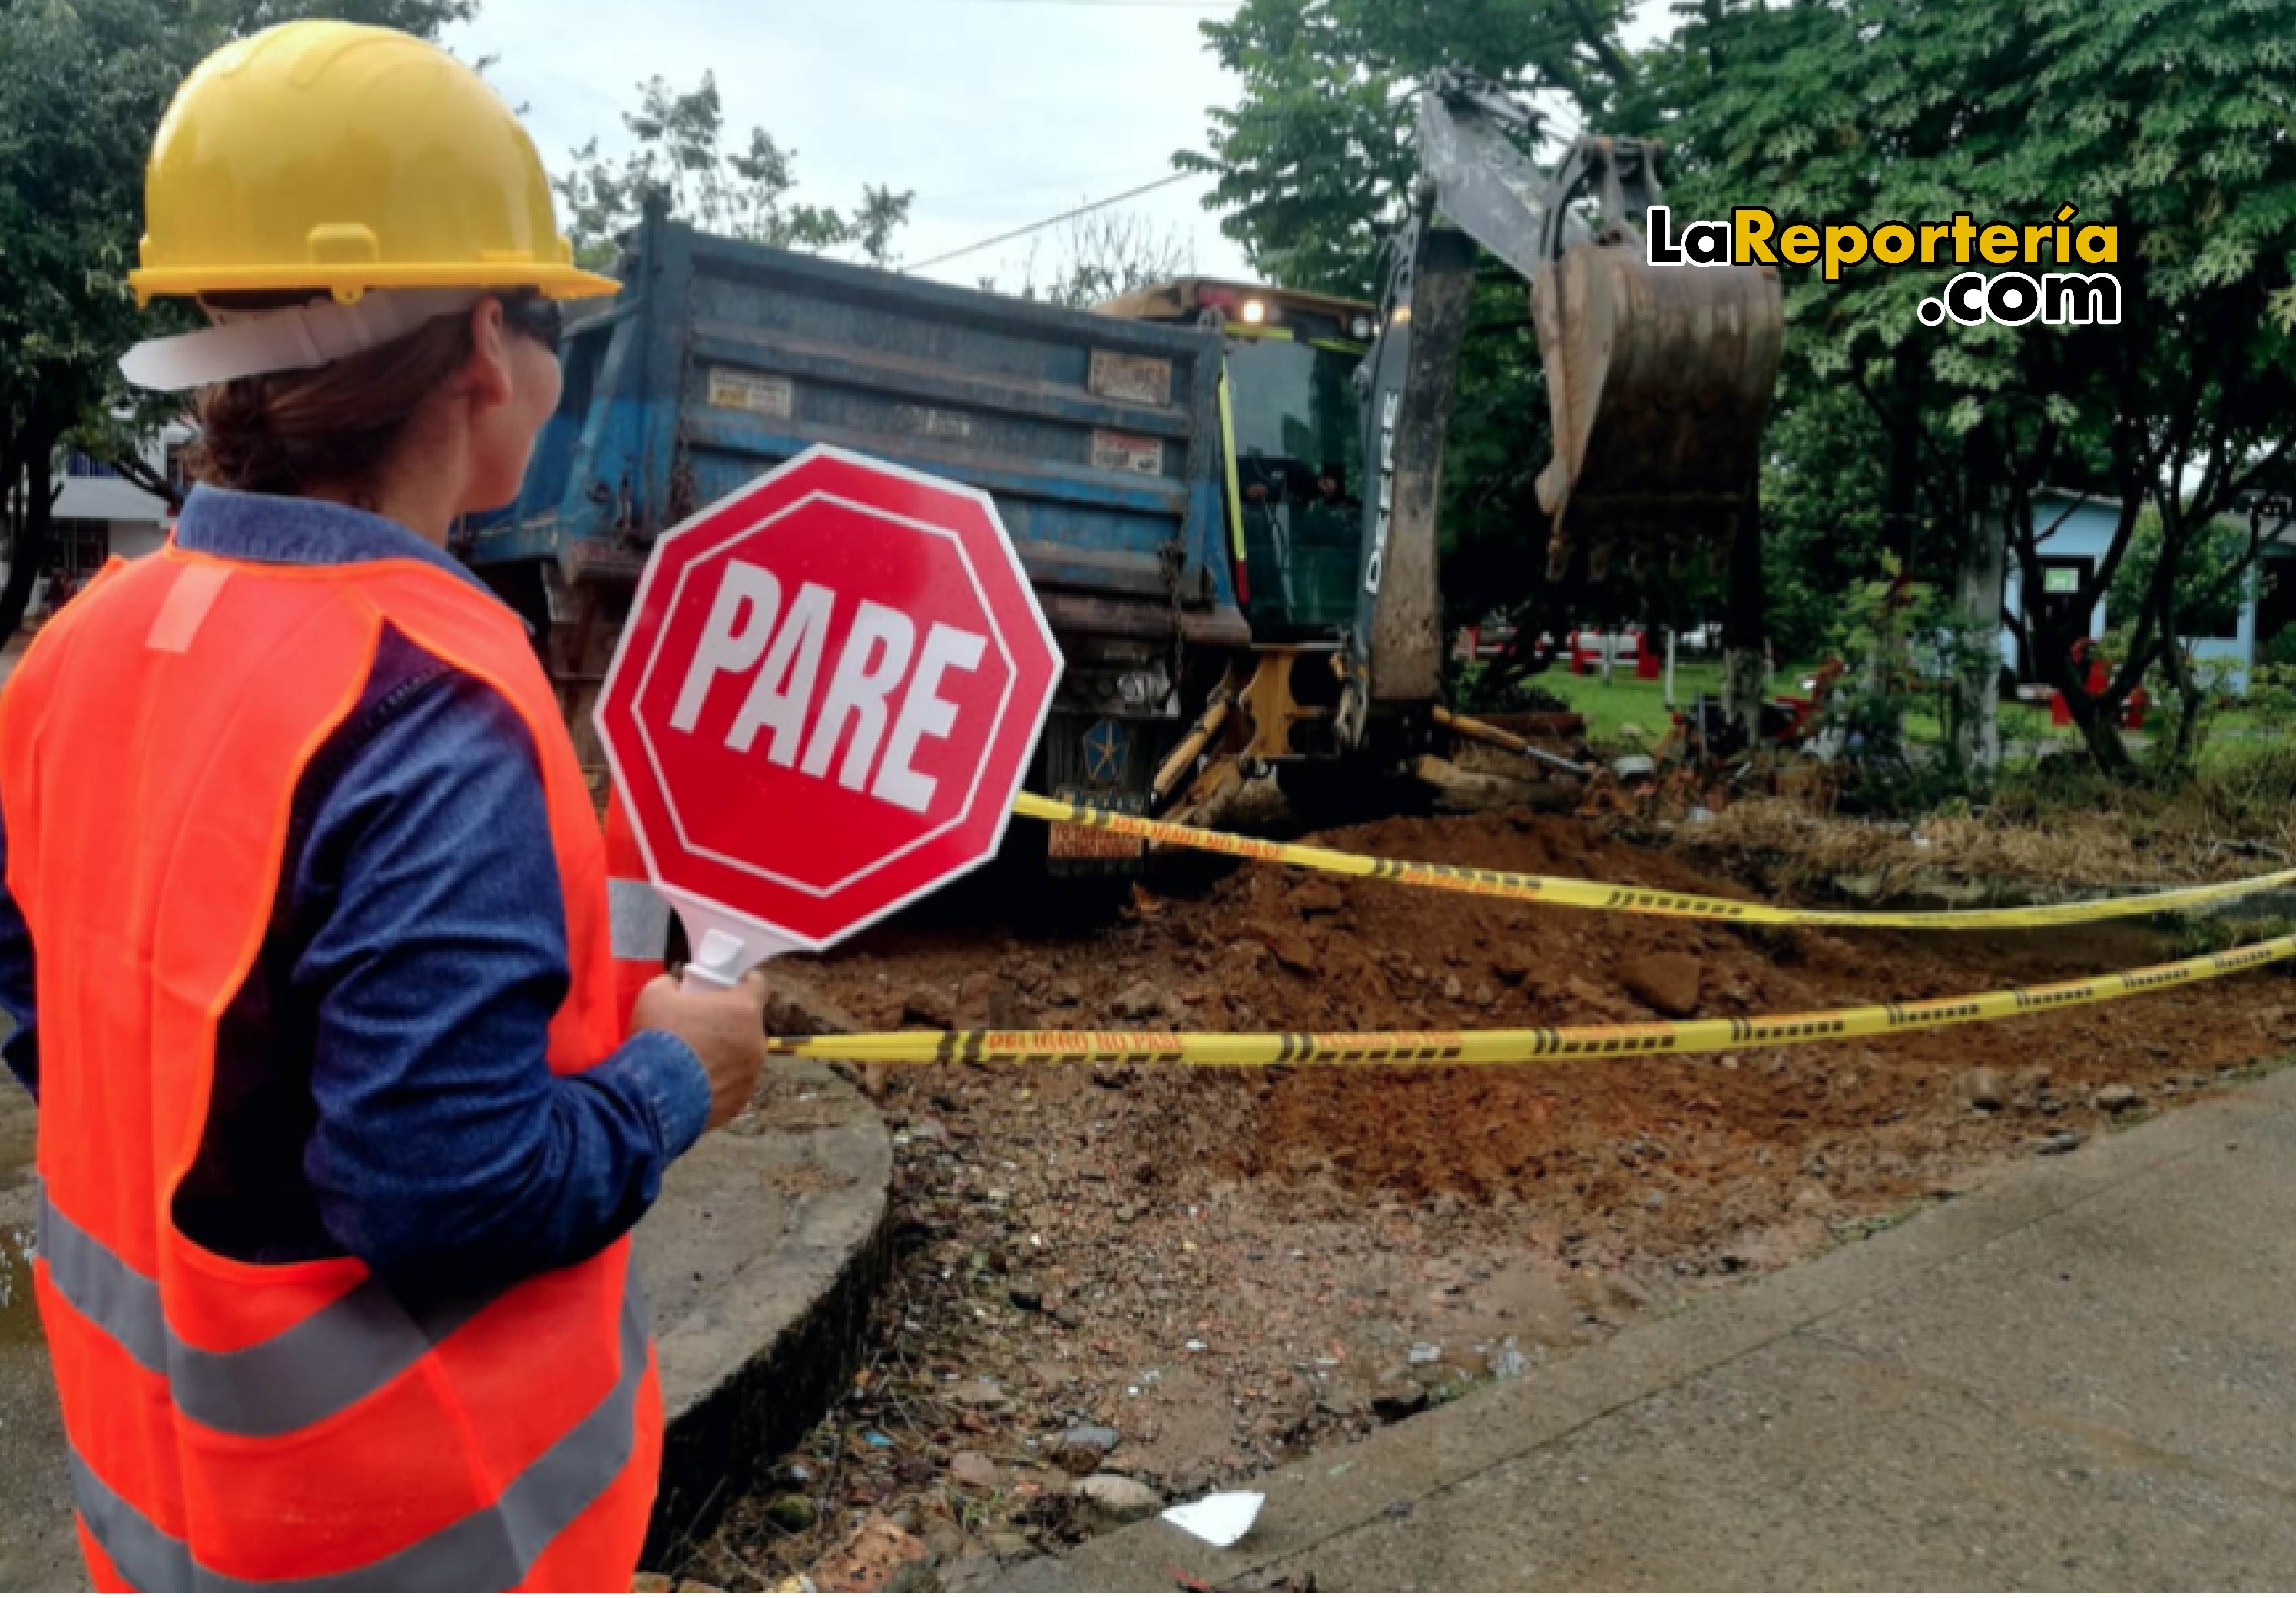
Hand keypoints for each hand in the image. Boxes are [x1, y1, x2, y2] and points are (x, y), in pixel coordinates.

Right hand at [632, 966, 769, 1131]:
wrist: (651, 1094)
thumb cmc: (658, 1040)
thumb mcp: (655, 996)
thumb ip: (671, 985)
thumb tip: (673, 987)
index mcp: (742, 1009)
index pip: (758, 985)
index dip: (743, 984)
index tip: (730, 988)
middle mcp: (755, 1040)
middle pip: (747, 1024)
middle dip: (726, 1023)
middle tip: (699, 1027)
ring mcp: (751, 1073)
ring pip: (742, 1055)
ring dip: (724, 1054)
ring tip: (692, 1060)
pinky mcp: (741, 1100)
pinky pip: (734, 1083)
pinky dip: (719, 1082)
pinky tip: (694, 1083)